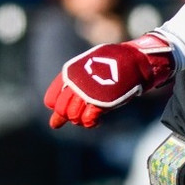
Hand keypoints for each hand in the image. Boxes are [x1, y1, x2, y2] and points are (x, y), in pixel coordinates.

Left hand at [44, 34, 175, 128]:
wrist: (133, 61)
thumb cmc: (111, 65)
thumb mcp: (88, 69)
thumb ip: (74, 86)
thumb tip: (62, 102)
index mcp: (70, 73)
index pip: (51, 99)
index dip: (57, 107)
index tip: (66, 110)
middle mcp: (75, 83)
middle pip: (61, 110)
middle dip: (68, 116)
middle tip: (79, 116)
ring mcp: (87, 92)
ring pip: (73, 116)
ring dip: (81, 120)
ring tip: (89, 117)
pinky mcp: (100, 101)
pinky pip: (88, 119)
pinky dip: (91, 123)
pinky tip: (97, 121)